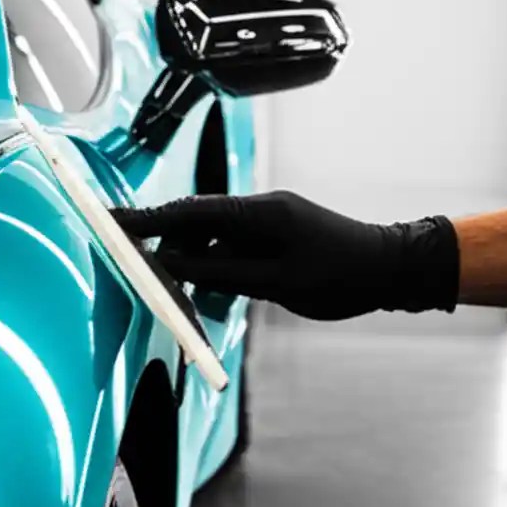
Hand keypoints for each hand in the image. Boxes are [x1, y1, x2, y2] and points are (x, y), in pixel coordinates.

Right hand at [113, 191, 460, 320]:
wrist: (392, 268)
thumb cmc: (341, 276)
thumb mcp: (277, 282)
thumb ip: (221, 274)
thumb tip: (174, 268)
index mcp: (259, 213)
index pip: (189, 212)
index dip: (148, 219)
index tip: (113, 221)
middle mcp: (259, 210)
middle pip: (195, 223)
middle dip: (169, 247)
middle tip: (148, 275)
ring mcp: (267, 221)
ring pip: (212, 239)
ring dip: (195, 264)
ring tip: (190, 296)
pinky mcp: (274, 236)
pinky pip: (231, 249)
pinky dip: (217, 269)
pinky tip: (215, 293)